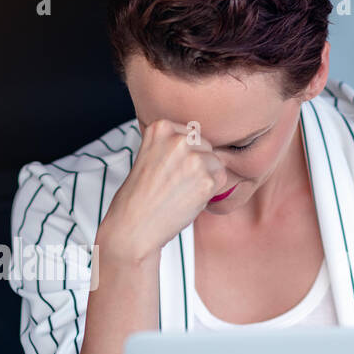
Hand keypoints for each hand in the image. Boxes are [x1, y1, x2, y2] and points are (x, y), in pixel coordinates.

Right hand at [97, 119, 226, 263]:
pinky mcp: (207, 180)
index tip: (167, 170)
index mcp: (161, 126)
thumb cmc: (139, 196)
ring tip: (180, 191)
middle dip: (196, 164)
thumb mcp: (149, 154)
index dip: (183, 156)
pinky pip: (221, 179)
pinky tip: (187, 199)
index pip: (190, 134)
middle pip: (205, 146)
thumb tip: (204, 143)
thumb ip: (172, 144)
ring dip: (204, 178)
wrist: (133, 227)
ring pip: (216, 162)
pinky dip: (209, 192)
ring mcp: (194, 159)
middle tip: (173, 184)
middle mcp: (178, 139)